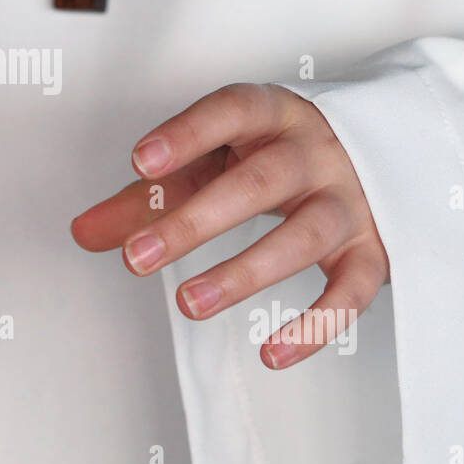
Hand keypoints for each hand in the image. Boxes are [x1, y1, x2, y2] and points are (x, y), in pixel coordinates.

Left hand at [72, 83, 388, 369]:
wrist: (378, 157)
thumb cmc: (274, 157)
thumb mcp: (213, 162)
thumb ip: (150, 195)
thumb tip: (86, 232)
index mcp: (272, 116)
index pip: (230, 112)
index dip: (186, 135)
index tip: (140, 162)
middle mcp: (315, 153)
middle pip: (259, 182)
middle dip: (195, 222)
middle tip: (138, 257)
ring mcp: (348, 201)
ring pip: (304, 236)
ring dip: (244, 272)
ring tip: (189, 302)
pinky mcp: (373, 250)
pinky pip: (352, 291)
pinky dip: (315, 326)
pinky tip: (271, 352)